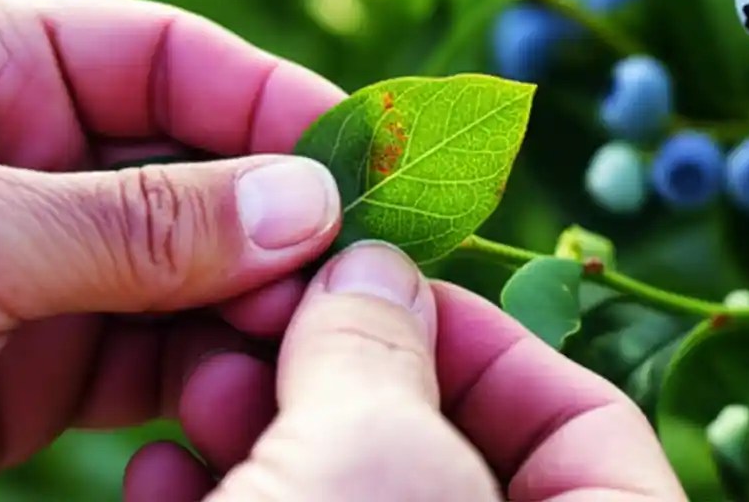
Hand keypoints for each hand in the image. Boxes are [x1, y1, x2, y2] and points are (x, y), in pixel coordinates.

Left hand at [0, 0, 346, 499]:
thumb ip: (138, 221)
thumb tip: (305, 201)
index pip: (162, 57)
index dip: (266, 97)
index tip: (358, 152)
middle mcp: (20, 162)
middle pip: (191, 167)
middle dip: (275, 214)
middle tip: (358, 263)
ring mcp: (36, 270)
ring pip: (189, 270)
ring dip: (255, 301)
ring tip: (310, 335)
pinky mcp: (38, 371)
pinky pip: (156, 358)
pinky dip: (210, 373)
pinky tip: (249, 386)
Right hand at [124, 242, 687, 500]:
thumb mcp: (367, 456)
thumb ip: (382, 346)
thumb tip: (376, 268)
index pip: (587, 418)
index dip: (488, 330)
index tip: (389, 279)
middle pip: (452, 442)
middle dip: (344, 366)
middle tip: (268, 310)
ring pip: (352, 486)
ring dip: (267, 423)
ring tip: (202, 378)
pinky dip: (227, 494)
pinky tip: (160, 470)